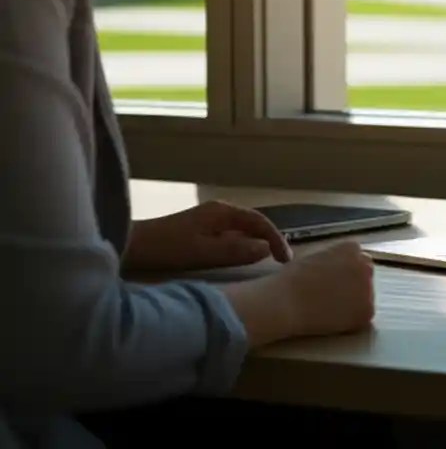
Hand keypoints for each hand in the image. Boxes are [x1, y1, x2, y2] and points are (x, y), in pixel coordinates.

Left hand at [125, 201, 291, 272]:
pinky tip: (239, 260)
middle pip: (252, 224)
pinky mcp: (199, 231)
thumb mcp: (204, 251)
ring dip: (255, 244)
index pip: (260, 222)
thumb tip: (265, 248)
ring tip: (266, 263)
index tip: (286, 260)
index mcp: (222, 212)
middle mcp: (218, 212)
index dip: (276, 240)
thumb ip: (236, 250)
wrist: (131, 246)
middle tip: (280, 262)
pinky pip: (229, 237)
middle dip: (269, 240)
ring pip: (241, 231)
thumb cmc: (167, 247)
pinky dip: (240, 247)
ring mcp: (208, 220)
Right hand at [222, 241, 374, 346]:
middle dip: (354, 283)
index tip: (332, 280)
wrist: (286, 302)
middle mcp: (365, 264)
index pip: (357, 258)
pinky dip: (352, 319)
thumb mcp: (315, 256)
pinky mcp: (367, 310)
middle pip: (365, 274)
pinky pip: (363, 315)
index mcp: (351, 248)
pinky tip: (333, 318)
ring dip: (354, 301)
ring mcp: (369, 288)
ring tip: (329, 308)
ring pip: (366, 295)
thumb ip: (334, 259)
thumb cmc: (292, 279)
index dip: (345, 270)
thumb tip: (341, 268)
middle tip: (334, 295)